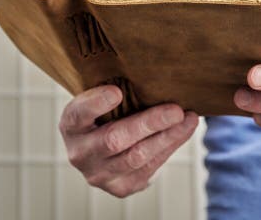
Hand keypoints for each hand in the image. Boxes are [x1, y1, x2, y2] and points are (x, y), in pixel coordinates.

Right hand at [59, 85, 198, 196]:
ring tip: (189, 119)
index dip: (96, 104)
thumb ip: (116, 88)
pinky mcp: (121, 187)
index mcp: (71, 124)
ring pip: (137, 157)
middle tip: (176, 110)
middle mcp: (80, 153)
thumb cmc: (106, 113)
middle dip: (149, 123)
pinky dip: (169, 147)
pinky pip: (149, 168)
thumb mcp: (101, 97)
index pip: (78, 113)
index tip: (117, 92)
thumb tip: (152, 73)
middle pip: (114, 139)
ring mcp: (99, 174)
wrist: (102, 149)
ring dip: (168, 137)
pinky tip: (183, 130)